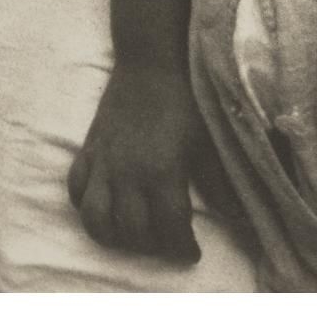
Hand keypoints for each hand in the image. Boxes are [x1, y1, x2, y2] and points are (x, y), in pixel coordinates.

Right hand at [68, 59, 217, 263]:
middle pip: (132, 231)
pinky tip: (103, 209)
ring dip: (113, 237)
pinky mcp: (88, 150)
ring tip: (133, 237)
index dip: (181, 248)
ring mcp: (103, 163)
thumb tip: (241, 216)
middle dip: (151, 247)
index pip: (169, 228)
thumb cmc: (187, 97)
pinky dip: (85, 206)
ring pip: (96, 219)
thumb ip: (220, 182)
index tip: (191, 255)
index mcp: (162, 172)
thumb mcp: (209, 140)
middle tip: (167, 245)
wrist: (152, 60)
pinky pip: (75, 189)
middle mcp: (128, 174)